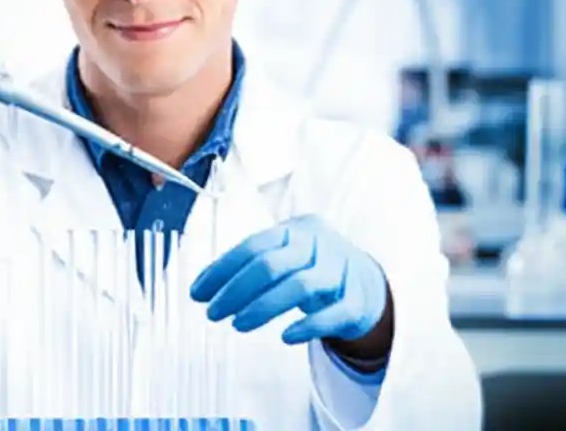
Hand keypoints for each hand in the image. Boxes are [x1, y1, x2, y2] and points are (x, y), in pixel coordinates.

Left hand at [189, 215, 390, 352]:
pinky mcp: (358, 302)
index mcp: (297, 229)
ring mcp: (343, 272)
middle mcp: (321, 245)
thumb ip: (248, 266)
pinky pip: (334, 313)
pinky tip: (286, 337)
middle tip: (213, 313)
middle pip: (273, 265)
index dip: (222, 270)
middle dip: (237, 290)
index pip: (253, 245)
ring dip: (264, 307)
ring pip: (301, 287)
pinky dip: (309, 325)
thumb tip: (201, 288)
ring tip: (238, 324)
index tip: (198, 293)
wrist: (367, 282)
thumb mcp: (284, 255)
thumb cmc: (312, 267)